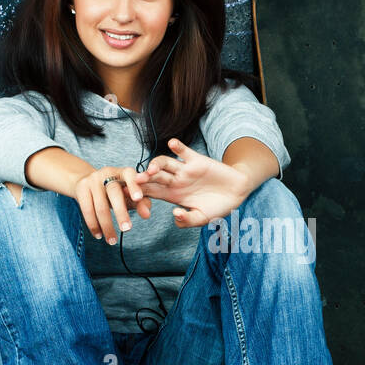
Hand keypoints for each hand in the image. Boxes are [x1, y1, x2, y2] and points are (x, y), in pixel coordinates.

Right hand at [72, 164, 151, 243]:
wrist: (88, 181)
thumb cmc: (116, 191)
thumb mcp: (130, 194)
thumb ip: (142, 203)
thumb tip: (147, 215)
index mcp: (123, 172)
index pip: (129, 175)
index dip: (134, 186)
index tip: (138, 198)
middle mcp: (107, 172)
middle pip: (114, 192)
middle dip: (121, 212)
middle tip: (127, 229)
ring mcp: (92, 180)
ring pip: (100, 205)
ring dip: (107, 225)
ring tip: (112, 241)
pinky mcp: (81, 188)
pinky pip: (87, 209)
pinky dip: (93, 225)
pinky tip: (99, 235)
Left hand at [135, 138, 251, 226]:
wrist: (236, 193)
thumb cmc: (218, 207)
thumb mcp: (202, 219)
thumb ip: (188, 220)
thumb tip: (175, 215)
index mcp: (173, 196)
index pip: (151, 192)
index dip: (139, 193)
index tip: (127, 195)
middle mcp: (175, 181)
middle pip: (154, 177)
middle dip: (143, 179)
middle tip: (134, 181)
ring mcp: (185, 170)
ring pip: (165, 164)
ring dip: (156, 164)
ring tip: (151, 170)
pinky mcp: (197, 160)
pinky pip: (184, 152)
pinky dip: (178, 147)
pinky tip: (172, 144)